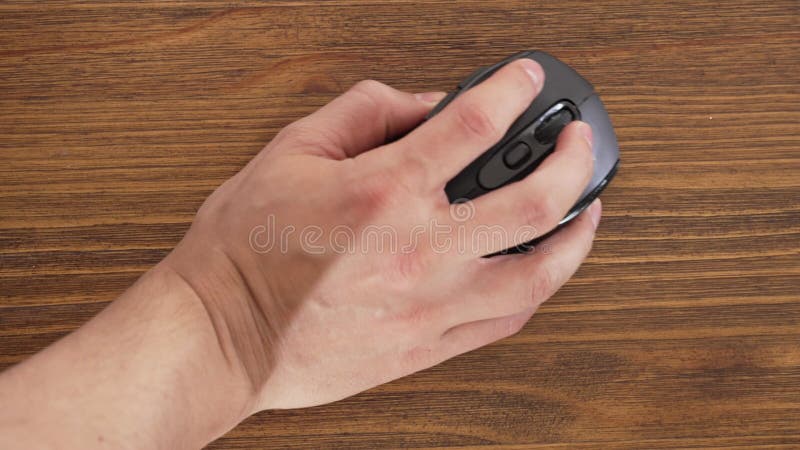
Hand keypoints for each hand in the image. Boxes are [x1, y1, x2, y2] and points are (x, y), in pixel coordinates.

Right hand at [163, 58, 600, 410]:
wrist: (222, 336)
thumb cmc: (246, 251)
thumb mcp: (289, 153)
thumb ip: (362, 114)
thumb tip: (422, 106)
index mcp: (382, 192)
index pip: (473, 123)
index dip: (512, 89)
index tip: (525, 80)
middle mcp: (417, 249)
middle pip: (534, 201)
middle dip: (573, 160)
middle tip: (577, 144)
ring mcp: (428, 305)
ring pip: (537, 274)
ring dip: (576, 237)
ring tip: (585, 212)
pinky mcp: (424, 347)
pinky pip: (504, 321)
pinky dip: (535, 290)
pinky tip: (540, 272)